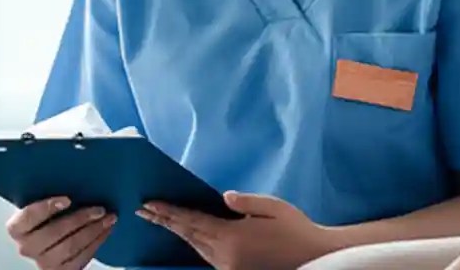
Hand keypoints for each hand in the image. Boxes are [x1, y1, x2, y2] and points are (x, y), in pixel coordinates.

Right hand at [5, 196, 117, 269]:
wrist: (54, 241)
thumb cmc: (50, 216)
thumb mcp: (45, 203)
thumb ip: (51, 192)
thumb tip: (76, 167)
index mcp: (18, 228)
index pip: (27, 218)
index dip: (46, 208)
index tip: (67, 198)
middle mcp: (27, 247)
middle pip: (53, 233)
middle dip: (79, 219)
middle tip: (99, 208)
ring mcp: (43, 262)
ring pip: (69, 247)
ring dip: (93, 231)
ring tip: (108, 218)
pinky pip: (81, 259)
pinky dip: (96, 242)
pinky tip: (106, 230)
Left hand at [138, 192, 336, 269]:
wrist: (315, 259)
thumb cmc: (296, 231)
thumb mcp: (274, 208)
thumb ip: (246, 202)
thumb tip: (223, 198)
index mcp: (232, 237)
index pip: (192, 221)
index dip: (169, 212)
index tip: (149, 204)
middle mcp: (225, 256)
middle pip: (189, 236)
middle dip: (166, 221)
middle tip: (144, 210)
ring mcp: (228, 267)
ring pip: (196, 248)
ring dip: (178, 232)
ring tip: (161, 219)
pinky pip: (207, 256)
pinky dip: (195, 243)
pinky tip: (189, 235)